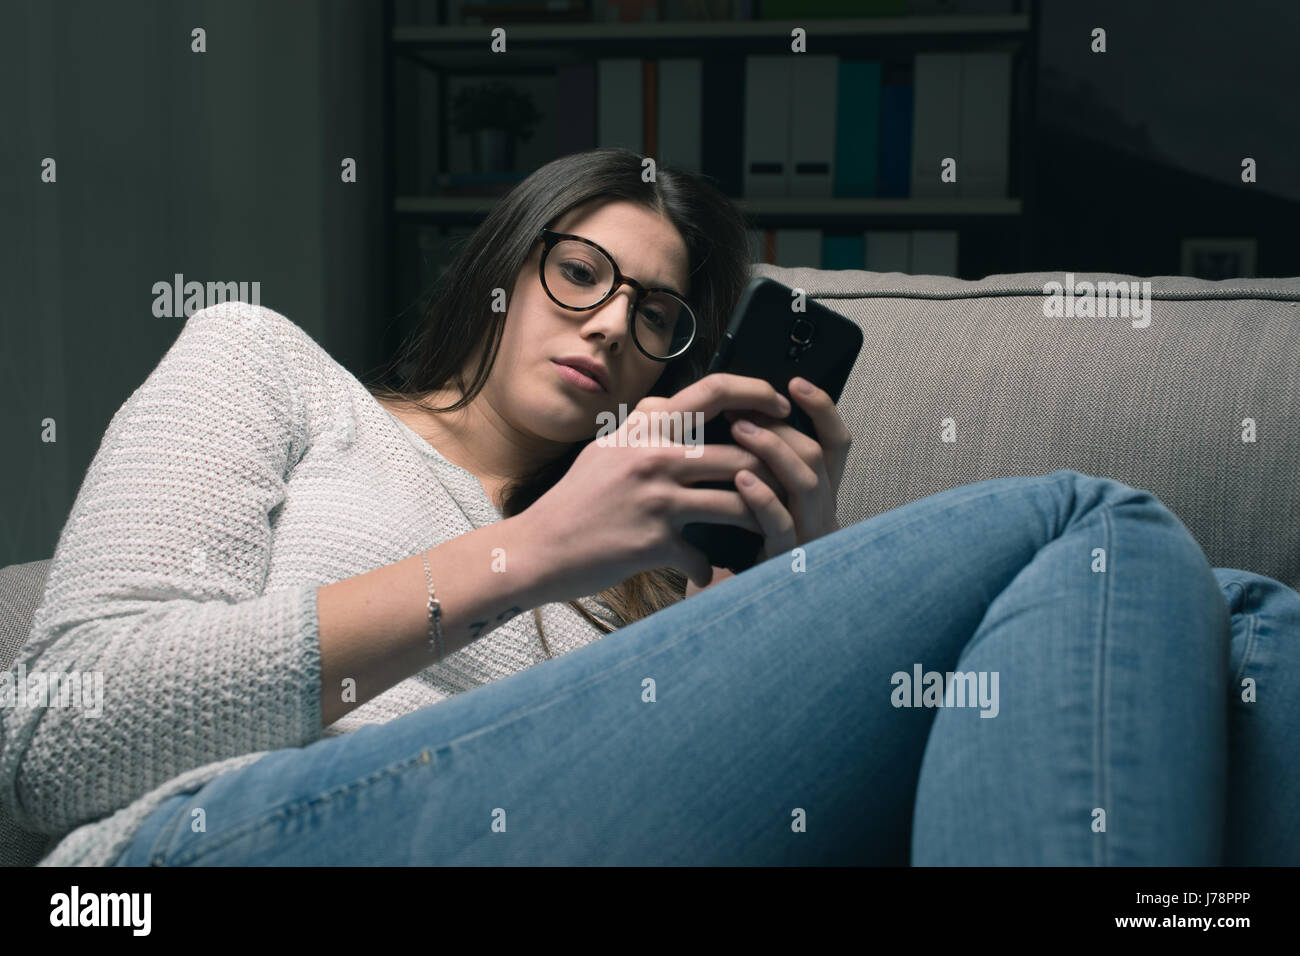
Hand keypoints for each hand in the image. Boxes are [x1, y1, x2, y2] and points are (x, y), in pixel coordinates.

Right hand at [515, 372, 793, 597]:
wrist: (537, 548)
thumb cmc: (575, 501)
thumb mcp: (606, 448)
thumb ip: (641, 426)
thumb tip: (667, 404)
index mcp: (646, 427)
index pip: (713, 391)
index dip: (756, 392)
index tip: (780, 405)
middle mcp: (655, 456)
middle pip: (741, 453)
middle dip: (775, 469)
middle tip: (790, 482)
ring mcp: (656, 499)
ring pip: (736, 503)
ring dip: (758, 518)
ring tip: (767, 527)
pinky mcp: (655, 541)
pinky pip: (702, 555)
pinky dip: (707, 568)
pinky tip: (706, 573)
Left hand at [722, 376, 852, 561]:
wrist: (715, 607)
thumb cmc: (728, 548)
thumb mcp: (745, 499)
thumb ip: (750, 462)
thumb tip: (733, 411)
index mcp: (813, 496)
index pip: (835, 444)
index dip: (822, 409)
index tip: (795, 382)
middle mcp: (819, 515)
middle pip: (819, 456)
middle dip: (782, 426)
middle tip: (741, 409)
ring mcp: (806, 539)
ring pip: (808, 483)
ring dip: (774, 450)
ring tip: (740, 430)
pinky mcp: (784, 563)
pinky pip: (782, 524)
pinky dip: (763, 497)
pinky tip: (740, 480)